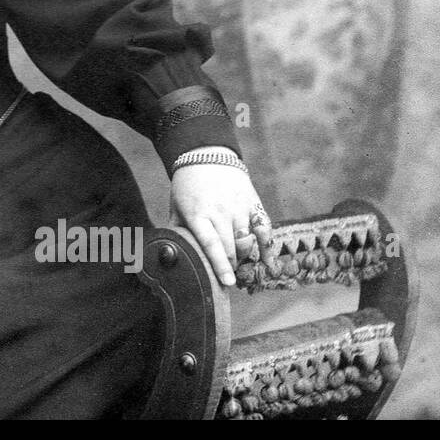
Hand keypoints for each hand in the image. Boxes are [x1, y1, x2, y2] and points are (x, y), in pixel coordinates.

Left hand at [168, 149, 272, 287]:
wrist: (207, 156)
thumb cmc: (187, 186)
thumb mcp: (175, 207)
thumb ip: (176, 231)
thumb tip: (171, 254)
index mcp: (198, 215)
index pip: (211, 245)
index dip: (220, 266)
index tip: (227, 283)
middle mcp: (221, 212)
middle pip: (231, 248)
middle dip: (230, 267)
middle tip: (226, 278)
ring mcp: (239, 208)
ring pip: (248, 241)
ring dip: (244, 258)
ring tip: (238, 266)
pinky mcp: (254, 203)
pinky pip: (264, 228)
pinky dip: (267, 246)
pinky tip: (268, 262)